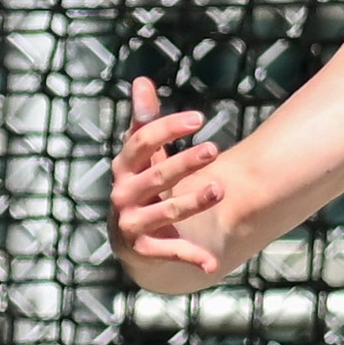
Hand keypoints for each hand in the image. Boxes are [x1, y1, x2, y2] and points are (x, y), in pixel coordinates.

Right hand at [109, 78, 224, 272]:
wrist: (140, 245)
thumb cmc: (146, 190)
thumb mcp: (144, 157)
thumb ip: (144, 123)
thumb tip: (141, 81)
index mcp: (124, 168)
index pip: (141, 143)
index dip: (166, 128)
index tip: (199, 118)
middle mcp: (123, 195)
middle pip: (156, 176)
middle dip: (184, 163)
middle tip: (213, 150)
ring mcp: (131, 224)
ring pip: (165, 212)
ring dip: (193, 202)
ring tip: (220, 189)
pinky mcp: (143, 251)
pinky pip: (170, 252)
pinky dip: (191, 257)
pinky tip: (212, 262)